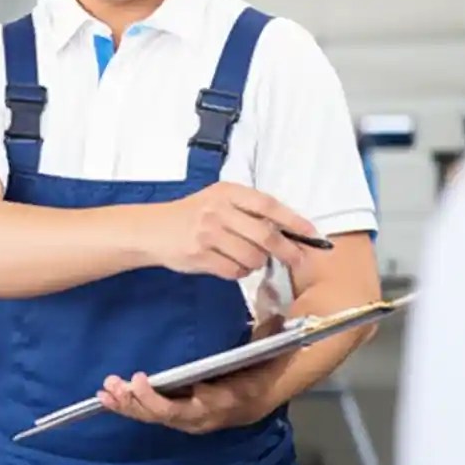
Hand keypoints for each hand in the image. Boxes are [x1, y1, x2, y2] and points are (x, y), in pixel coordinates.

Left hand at [98, 354, 289, 434]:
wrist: (265, 393)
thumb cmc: (258, 368)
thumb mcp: (262, 354)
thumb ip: (261, 339)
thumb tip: (267, 321)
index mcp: (219, 403)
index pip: (182, 408)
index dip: (156, 399)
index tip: (138, 379)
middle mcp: (200, 417)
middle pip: (161, 415)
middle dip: (135, 401)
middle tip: (114, 384)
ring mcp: (188, 419)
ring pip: (153, 417)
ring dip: (127, 405)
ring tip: (105, 392)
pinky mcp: (179, 415)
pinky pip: (152, 414)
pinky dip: (131, 407)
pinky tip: (111, 399)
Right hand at [146, 182, 314, 278]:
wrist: (152, 229)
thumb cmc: (191, 215)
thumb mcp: (218, 200)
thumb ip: (248, 210)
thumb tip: (287, 229)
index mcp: (227, 192)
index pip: (268, 205)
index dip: (293, 220)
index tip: (312, 233)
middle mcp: (218, 210)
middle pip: (265, 235)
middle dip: (287, 250)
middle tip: (297, 259)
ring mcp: (208, 233)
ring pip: (252, 257)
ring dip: (257, 263)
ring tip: (248, 258)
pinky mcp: (200, 255)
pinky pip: (234, 270)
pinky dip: (240, 272)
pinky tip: (232, 265)